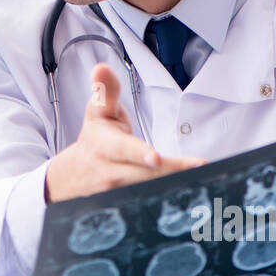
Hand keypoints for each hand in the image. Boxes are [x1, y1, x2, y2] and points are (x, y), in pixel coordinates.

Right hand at [45, 63, 204, 202]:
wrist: (73, 178)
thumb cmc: (96, 140)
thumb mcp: (97, 112)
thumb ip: (105, 90)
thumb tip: (101, 68)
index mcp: (103, 146)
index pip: (123, 150)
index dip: (139, 154)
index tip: (155, 158)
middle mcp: (110, 173)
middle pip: (144, 175)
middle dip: (172, 172)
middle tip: (198, 167)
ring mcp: (117, 195)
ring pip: (150, 192)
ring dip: (176, 186)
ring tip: (202, 178)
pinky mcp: (125, 208)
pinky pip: (150, 204)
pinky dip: (170, 200)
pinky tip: (191, 195)